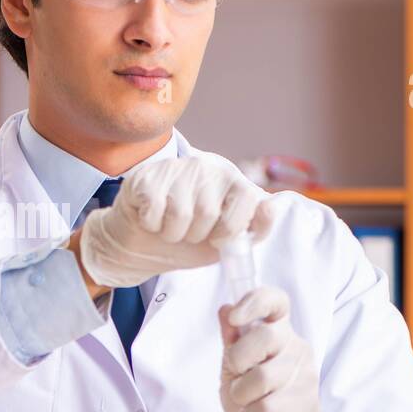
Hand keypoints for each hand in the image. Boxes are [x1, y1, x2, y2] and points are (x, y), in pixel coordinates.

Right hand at [78, 154, 272, 288]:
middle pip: (209, 212)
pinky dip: (151, 225)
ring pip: (180, 214)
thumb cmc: (187, 240)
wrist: (142, 244)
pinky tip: (150, 218)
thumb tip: (270, 208)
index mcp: (232, 180)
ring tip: (168, 226)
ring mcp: (177, 167)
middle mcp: (208, 167)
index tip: (218, 238)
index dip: (233, 227)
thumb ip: (253, 229)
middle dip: (194, 235)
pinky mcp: (147, 176)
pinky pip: (154, 212)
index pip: (250, 198)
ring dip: (171, 233)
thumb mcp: (226, 242)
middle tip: (186, 231)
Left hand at [219, 285, 320, 411]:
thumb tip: (224, 309)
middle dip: (238, 359)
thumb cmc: (254, 396)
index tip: (234, 317)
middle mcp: (295, 346)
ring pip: (263, 376)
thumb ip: (232, 340)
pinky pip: (267, 406)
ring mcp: (305, 374)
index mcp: (278, 330)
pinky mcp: (307, 403)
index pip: (276, 302)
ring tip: (246, 401)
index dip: (255, 302)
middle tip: (236, 375)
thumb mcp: (235, 367)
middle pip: (265, 337)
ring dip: (241, 394)